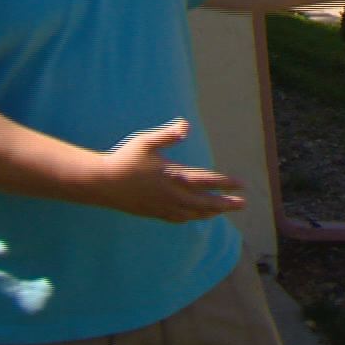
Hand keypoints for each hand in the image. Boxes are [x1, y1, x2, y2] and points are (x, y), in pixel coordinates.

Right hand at [92, 119, 244, 222]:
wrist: (101, 184)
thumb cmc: (123, 160)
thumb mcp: (145, 142)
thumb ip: (168, 134)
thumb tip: (186, 126)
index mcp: (174, 176)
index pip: (207, 181)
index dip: (226, 183)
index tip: (241, 185)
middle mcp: (172, 195)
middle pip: (206, 202)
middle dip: (226, 203)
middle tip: (242, 204)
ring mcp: (163, 206)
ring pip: (193, 213)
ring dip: (211, 212)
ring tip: (222, 210)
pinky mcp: (153, 212)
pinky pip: (178, 218)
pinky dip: (191, 218)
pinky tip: (195, 217)